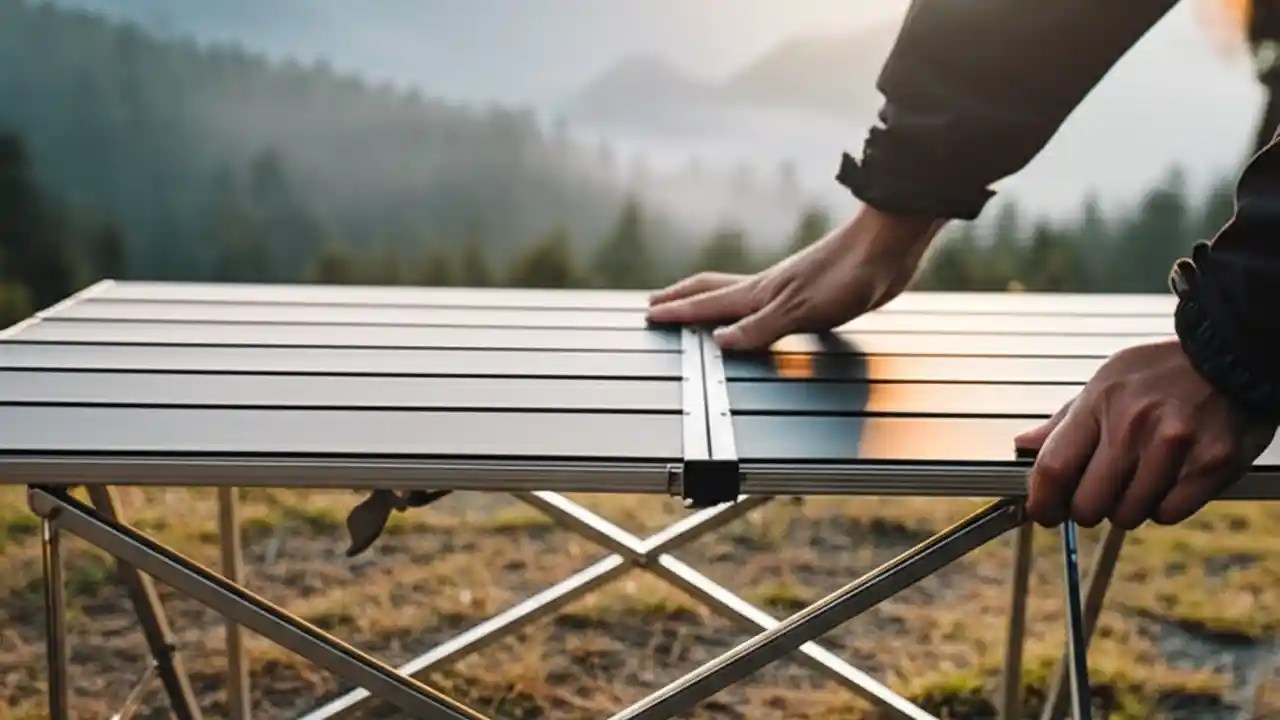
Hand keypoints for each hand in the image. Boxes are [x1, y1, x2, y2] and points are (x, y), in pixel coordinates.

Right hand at [646, 206, 945, 349]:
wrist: (888, 247)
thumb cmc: (848, 274)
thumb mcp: (801, 310)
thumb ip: (760, 328)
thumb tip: (718, 343)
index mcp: (761, 292)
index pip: (707, 303)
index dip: (677, 312)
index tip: (648, 316)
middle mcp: (769, 288)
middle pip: (714, 290)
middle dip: (683, 299)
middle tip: (656, 304)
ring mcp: (790, 288)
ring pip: (738, 295)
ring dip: (711, 302)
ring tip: (696, 309)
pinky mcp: (813, 292)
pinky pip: (766, 305)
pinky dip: (748, 310)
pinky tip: (761, 316)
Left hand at [1015, 339, 1276, 528]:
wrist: (1233, 354)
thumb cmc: (1163, 371)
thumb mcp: (1106, 382)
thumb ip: (1065, 421)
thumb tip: (1023, 446)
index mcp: (1100, 404)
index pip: (1053, 469)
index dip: (1041, 501)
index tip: (1042, 511)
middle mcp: (1135, 428)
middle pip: (1088, 504)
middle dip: (1085, 509)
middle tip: (1096, 495)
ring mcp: (1175, 448)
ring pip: (1128, 515)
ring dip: (1127, 507)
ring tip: (1138, 478)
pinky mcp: (1211, 466)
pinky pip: (1168, 514)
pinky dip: (1162, 507)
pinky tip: (1167, 481)